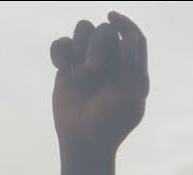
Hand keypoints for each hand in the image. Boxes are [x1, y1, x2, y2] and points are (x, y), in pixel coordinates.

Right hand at [50, 12, 148, 174]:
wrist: (83, 140)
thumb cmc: (111, 122)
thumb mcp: (129, 94)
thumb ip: (131, 63)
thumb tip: (128, 34)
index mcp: (133, 68)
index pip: (133, 36)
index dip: (125, 23)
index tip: (113, 17)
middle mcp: (112, 61)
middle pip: (106, 30)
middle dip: (98, 45)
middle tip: (93, 70)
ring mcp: (88, 62)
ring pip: (83, 29)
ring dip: (80, 48)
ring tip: (79, 75)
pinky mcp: (67, 66)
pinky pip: (62, 42)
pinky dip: (60, 52)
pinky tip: (62, 69)